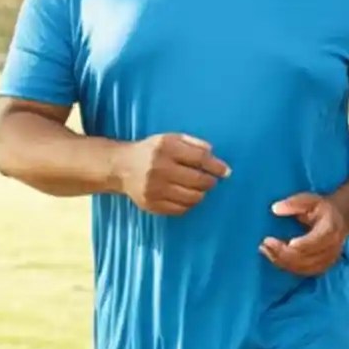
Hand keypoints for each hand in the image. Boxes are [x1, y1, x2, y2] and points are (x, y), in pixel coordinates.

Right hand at [113, 133, 228, 214]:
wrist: (122, 167)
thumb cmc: (152, 151)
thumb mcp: (171, 138)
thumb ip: (194, 143)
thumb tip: (213, 154)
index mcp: (166, 148)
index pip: (199, 159)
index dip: (216, 166)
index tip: (226, 172)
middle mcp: (159, 168)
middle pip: (197, 180)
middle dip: (210, 182)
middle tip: (211, 181)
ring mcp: (154, 189)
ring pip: (191, 197)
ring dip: (201, 194)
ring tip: (198, 188)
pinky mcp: (151, 204)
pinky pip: (180, 209)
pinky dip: (188, 204)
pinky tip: (186, 196)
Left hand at [260, 193, 348, 275]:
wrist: (341, 219)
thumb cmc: (322, 208)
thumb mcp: (309, 199)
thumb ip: (293, 203)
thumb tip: (275, 209)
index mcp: (330, 229)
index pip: (313, 241)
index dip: (296, 244)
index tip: (275, 241)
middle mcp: (331, 248)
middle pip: (305, 257)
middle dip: (282, 253)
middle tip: (264, 244)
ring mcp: (328, 260)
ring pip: (302, 267)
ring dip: (282, 262)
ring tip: (265, 251)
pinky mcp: (323, 267)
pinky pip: (303, 272)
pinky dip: (287, 267)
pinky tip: (275, 258)